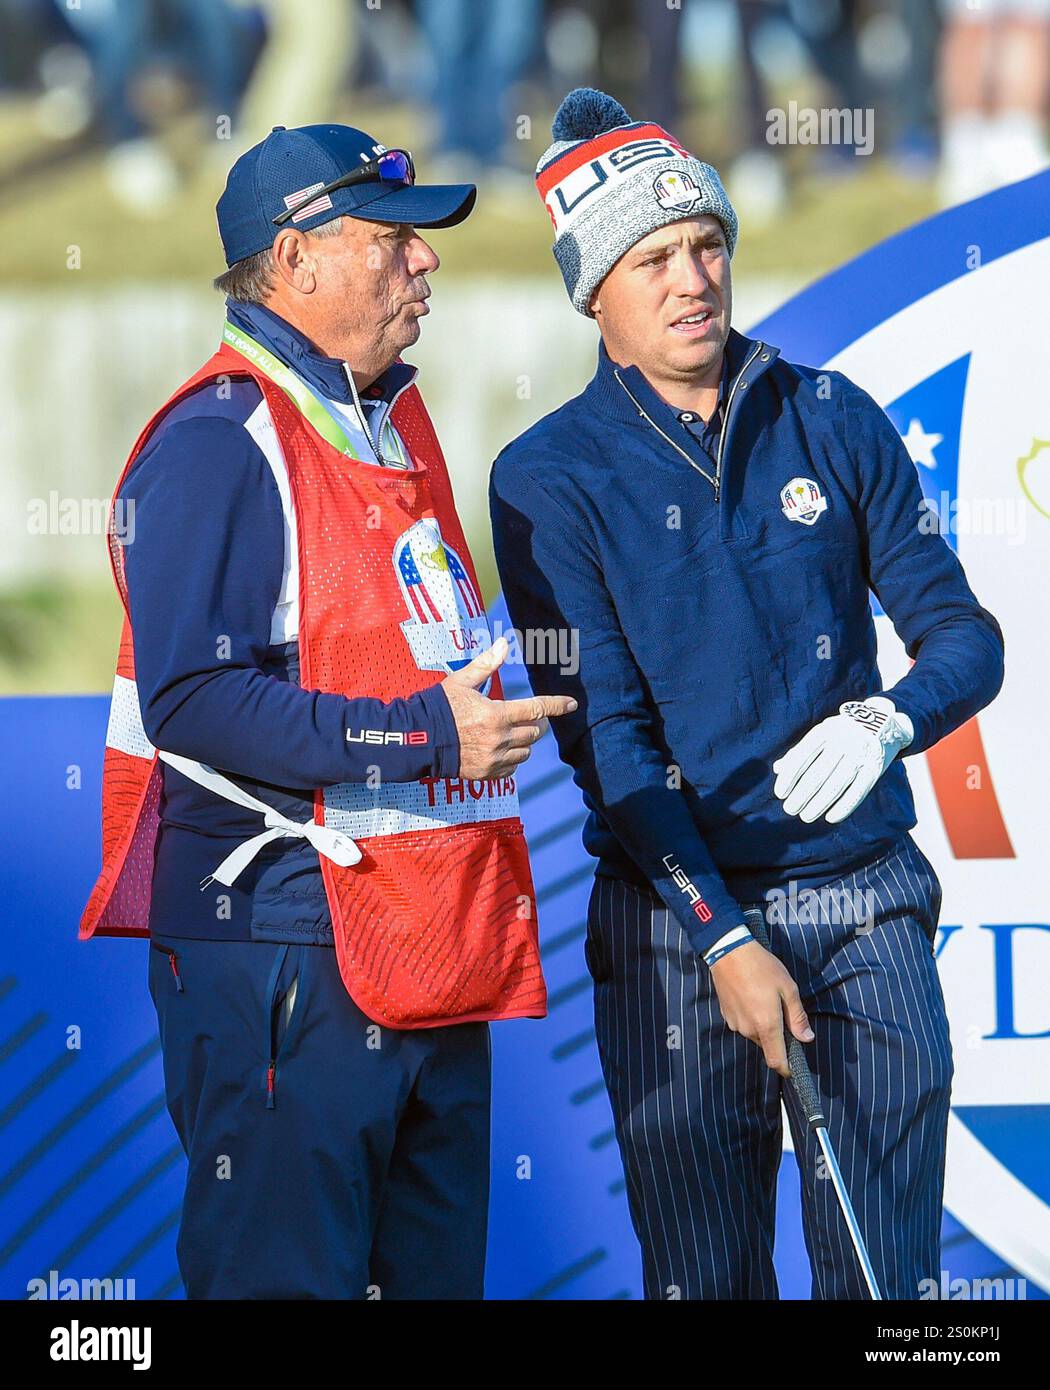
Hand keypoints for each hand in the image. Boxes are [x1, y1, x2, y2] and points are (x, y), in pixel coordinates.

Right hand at [440, 636, 577, 779]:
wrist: (418, 740)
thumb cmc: (439, 707)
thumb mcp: (461, 681)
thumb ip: (486, 665)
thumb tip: (503, 644)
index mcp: (496, 714)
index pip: (536, 709)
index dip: (556, 705)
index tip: (572, 704)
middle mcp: (499, 739)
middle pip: (534, 732)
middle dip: (536, 723)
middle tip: (529, 717)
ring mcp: (493, 759)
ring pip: (526, 751)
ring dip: (524, 741)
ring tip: (509, 732)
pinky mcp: (486, 774)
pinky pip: (512, 769)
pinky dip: (512, 759)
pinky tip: (500, 749)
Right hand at [709, 940, 812, 1078]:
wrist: (728, 951)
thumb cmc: (762, 967)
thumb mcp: (788, 988)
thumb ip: (797, 1017)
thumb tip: (807, 1038)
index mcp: (767, 1025)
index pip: (776, 1061)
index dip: (786, 1068)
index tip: (793, 1065)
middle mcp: (749, 1030)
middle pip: (767, 1045)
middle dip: (777, 1036)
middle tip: (782, 1011)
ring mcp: (735, 1023)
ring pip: (755, 1034)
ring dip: (763, 1026)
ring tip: (764, 999)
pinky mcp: (725, 1015)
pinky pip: (743, 1024)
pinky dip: (750, 1017)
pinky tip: (751, 996)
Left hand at [773, 696, 912, 824]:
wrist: (886, 723)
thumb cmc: (844, 732)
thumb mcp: (823, 733)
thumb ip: (801, 749)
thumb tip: (777, 769)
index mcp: (825, 730)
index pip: (802, 755)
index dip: (789, 776)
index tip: (780, 794)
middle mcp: (843, 740)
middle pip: (818, 772)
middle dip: (801, 794)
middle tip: (790, 809)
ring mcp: (861, 754)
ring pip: (836, 784)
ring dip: (819, 803)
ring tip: (806, 816)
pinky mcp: (876, 768)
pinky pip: (858, 791)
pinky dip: (844, 807)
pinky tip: (830, 817)